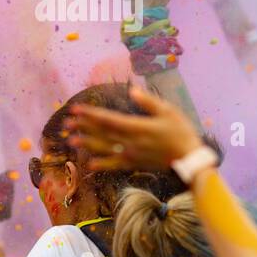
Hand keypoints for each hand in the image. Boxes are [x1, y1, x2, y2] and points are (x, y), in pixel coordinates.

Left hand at [66, 85, 203, 170]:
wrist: (189, 159)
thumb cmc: (181, 132)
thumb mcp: (168, 111)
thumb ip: (148, 101)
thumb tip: (132, 90)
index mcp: (137, 127)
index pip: (108, 119)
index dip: (90, 114)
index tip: (76, 109)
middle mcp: (131, 142)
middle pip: (102, 133)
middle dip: (84, 127)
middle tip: (67, 123)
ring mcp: (132, 155)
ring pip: (105, 149)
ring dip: (87, 145)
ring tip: (71, 141)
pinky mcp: (135, 165)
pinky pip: (115, 166)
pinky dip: (102, 165)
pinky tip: (90, 165)